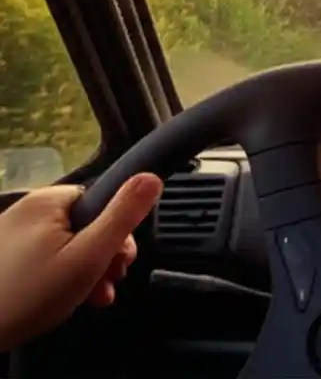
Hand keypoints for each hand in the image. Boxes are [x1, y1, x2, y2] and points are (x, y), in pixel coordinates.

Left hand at [0, 173, 163, 350]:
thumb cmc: (31, 295)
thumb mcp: (88, 256)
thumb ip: (122, 217)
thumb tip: (151, 177)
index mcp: (49, 200)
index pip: (102, 200)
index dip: (119, 231)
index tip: (120, 262)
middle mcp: (28, 210)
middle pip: (87, 225)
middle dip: (104, 257)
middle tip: (104, 284)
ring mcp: (12, 234)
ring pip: (68, 244)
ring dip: (86, 270)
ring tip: (88, 297)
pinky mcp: (4, 256)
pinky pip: (45, 257)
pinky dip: (60, 275)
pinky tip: (65, 297)